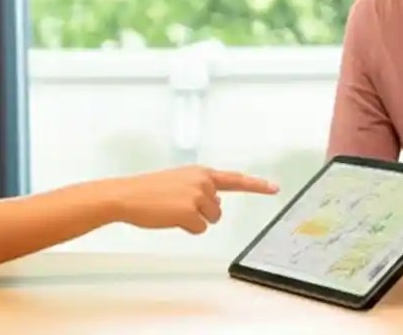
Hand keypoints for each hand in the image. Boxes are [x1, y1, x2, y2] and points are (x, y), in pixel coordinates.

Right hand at [111, 165, 278, 233]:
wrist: (127, 195)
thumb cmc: (149, 191)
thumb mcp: (179, 181)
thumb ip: (201, 188)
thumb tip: (215, 205)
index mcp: (201, 172)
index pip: (235, 179)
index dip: (256, 185)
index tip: (275, 188)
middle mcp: (203, 181)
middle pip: (218, 209)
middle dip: (201, 213)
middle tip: (176, 206)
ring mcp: (197, 195)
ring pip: (210, 220)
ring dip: (194, 221)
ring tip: (172, 210)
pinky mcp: (190, 211)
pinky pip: (199, 229)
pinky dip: (186, 228)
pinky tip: (170, 218)